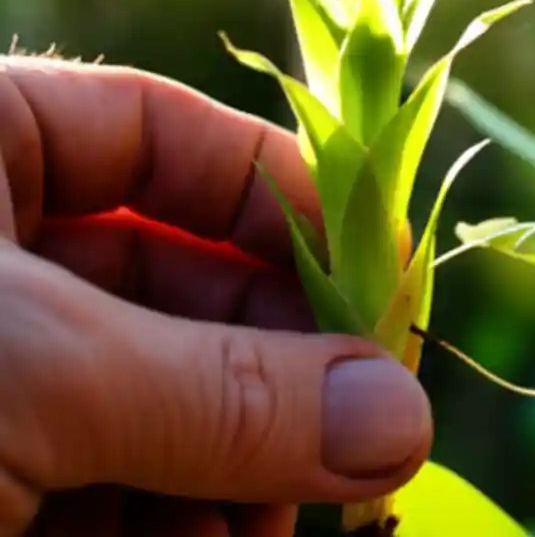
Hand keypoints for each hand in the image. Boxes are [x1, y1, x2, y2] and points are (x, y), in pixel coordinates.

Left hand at [0, 58, 431, 535]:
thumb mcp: (33, 373)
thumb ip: (227, 390)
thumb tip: (404, 417)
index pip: (162, 132)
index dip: (287, 199)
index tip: (381, 286)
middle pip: (177, 281)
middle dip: (269, 376)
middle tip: (344, 451)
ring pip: (149, 391)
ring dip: (229, 466)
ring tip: (262, 527)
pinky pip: (94, 471)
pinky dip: (160, 515)